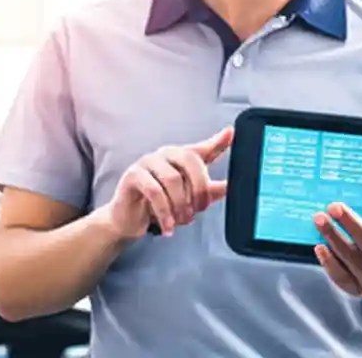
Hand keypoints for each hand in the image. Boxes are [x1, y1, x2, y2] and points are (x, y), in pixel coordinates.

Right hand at [100, 127, 233, 238]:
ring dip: (180, 205)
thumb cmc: (159, 203)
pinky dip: (164, 212)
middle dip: (199, 189)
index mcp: (180, 157)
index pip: (202, 149)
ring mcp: (147, 162)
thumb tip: (232, 185)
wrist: (129, 219)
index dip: (218, 142)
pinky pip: (154, 191)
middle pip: (189, 161)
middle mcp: (165, 154)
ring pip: (172, 179)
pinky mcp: (133, 175)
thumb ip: (209, 190)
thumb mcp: (188, 198)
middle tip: (198, 210)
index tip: (231, 134)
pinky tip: (168, 226)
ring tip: (181, 221)